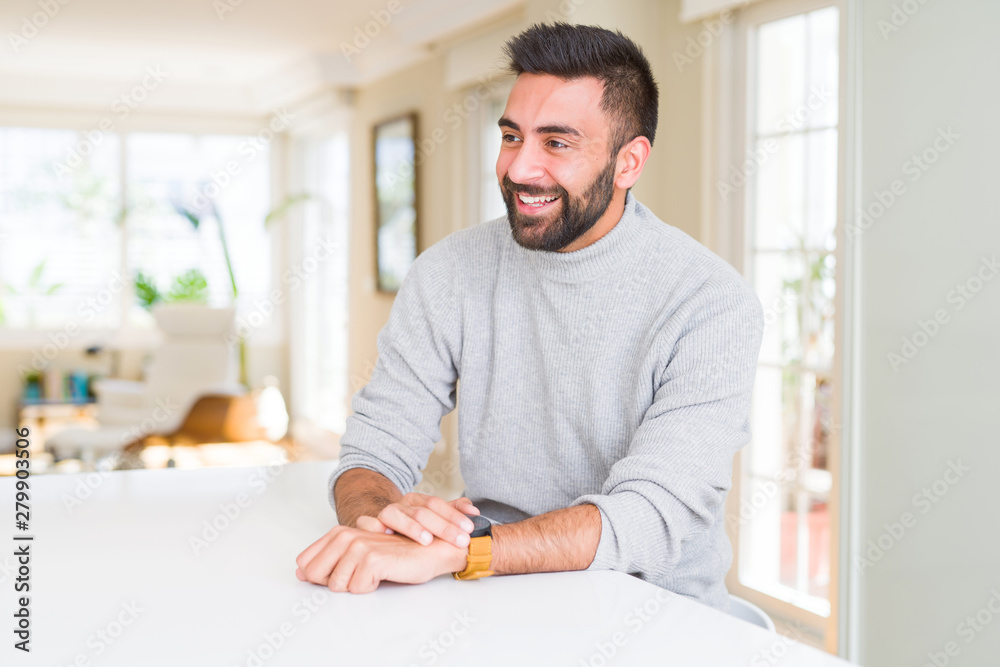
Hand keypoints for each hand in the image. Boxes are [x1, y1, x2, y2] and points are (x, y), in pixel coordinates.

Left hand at [295, 525, 466, 593]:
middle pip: (314, 575)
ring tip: (375, 573)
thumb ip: (330, 559)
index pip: (305, 563)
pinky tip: (384, 574)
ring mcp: (358, 546)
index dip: (320, 576)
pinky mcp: (372, 559)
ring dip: (357, 585)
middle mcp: (345, 536)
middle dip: (334, 582)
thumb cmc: (395, 554)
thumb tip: (300, 572)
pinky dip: (370, 588)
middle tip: (360, 574)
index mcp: (339, 533)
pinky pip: (357, 589)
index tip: (342, 573)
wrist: (429, 549)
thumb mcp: (359, 553)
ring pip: (336, 585)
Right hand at [355, 493, 479, 548]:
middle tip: (460, 540)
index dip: (454, 516)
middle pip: (422, 511)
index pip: (437, 504)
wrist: (384, 529)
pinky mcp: (370, 526)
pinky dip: (375, 527)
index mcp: (418, 501)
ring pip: (396, 514)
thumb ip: (454, 512)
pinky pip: (368, 523)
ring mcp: (385, 514)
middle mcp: (402, 505)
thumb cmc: (415, 528)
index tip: (469, 528)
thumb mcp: (435, 519)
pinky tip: (386, 534)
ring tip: (427, 540)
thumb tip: (474, 511)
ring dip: (412, 527)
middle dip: (443, 527)